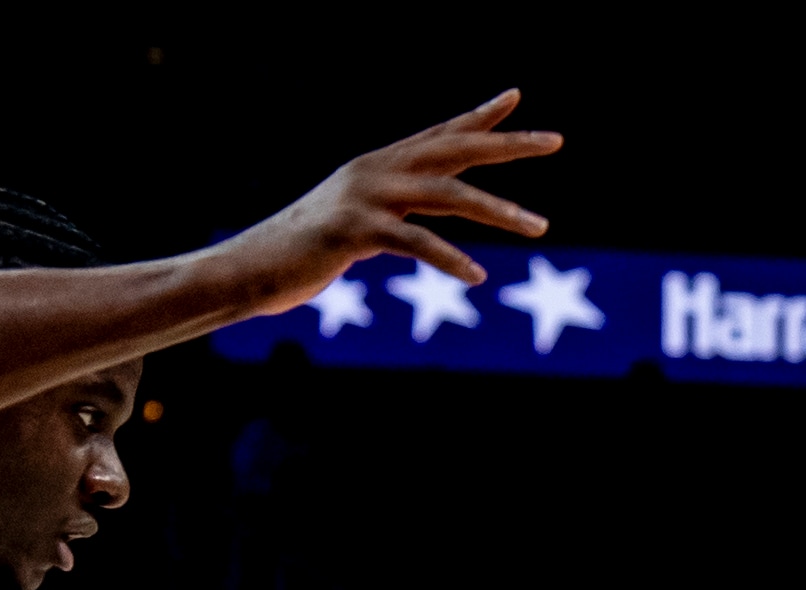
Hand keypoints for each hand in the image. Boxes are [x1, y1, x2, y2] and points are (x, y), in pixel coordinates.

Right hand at [231, 93, 562, 312]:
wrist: (250, 267)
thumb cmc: (303, 251)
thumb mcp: (354, 223)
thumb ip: (388, 211)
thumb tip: (413, 212)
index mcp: (379, 165)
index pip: (440, 135)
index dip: (478, 115)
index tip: (516, 97)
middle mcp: (377, 169)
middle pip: (456, 149)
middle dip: (508, 145)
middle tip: (555, 141)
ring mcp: (366, 196)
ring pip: (447, 194)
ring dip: (498, 211)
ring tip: (540, 226)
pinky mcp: (355, 230)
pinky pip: (414, 241)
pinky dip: (449, 258)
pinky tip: (477, 276)